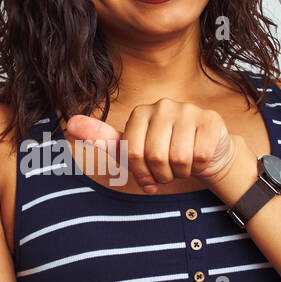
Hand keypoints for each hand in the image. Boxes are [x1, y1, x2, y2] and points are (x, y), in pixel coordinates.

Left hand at [62, 98, 248, 194]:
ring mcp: (189, 111)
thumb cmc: (166, 151)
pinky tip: (198, 159)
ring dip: (180, 172)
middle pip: (155, 157)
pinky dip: (199, 167)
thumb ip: (101, 139)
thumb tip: (70, 123)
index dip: (141, 173)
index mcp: (141, 113)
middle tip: (168, 172)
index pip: (132, 154)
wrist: (207, 152)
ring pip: (178, 159)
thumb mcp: (132, 149)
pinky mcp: (210, 121)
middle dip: (161, 175)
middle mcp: (164, 106)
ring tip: (182, 165)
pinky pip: (198, 157)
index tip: (148, 175)